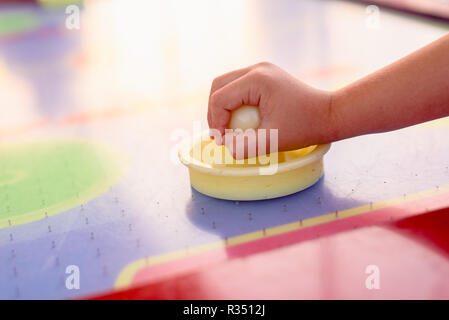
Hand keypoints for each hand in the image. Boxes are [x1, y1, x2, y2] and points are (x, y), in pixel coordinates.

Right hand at [207, 62, 335, 157]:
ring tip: (227, 128)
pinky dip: (233, 102)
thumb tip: (227, 150)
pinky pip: (238, 86)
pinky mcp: (264, 75)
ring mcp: (261, 69)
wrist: (329, 113)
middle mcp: (256, 68)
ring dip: (221, 106)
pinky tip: (239, 120)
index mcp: (257, 80)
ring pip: (226, 84)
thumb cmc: (305, 126)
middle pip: (218, 86)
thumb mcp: (274, 139)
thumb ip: (247, 146)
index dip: (216, 122)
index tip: (223, 141)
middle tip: (219, 134)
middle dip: (214, 111)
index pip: (220, 98)